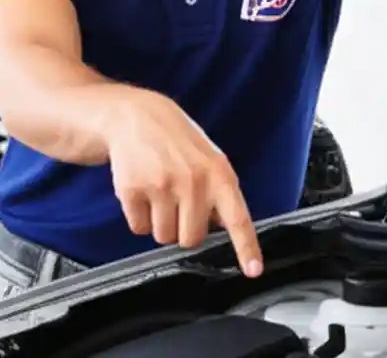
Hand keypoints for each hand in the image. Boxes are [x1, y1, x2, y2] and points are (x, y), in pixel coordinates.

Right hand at [104, 89, 263, 277]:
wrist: (134, 116)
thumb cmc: (176, 140)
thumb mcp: (209, 158)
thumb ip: (219, 193)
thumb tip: (222, 228)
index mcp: (219, 175)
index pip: (237, 218)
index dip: (246, 247)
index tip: (253, 271)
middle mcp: (193, 182)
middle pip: (191, 239)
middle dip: (183, 228)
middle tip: (177, 202)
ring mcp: (161, 186)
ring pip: (163, 236)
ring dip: (159, 223)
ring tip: (158, 193)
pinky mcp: (133, 190)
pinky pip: (138, 228)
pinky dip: (138, 216)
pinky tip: (141, 190)